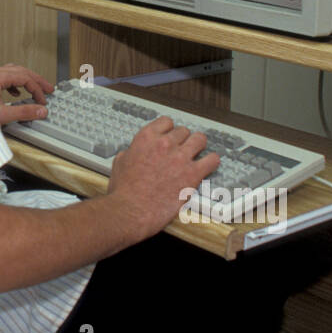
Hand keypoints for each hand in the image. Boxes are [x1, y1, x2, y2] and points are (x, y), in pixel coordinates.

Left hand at [0, 64, 53, 125]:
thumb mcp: (1, 115)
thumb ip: (23, 112)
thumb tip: (41, 111)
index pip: (25, 78)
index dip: (37, 89)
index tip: (42, 101)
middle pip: (20, 70)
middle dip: (36, 80)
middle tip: (49, 88)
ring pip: (11, 71)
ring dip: (25, 79)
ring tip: (35, 88)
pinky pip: (3, 76)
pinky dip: (13, 82)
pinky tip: (15, 92)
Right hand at [107, 117, 217, 242]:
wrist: (131, 210)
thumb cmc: (124, 191)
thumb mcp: (120, 163)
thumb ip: (131, 152)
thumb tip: (133, 152)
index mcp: (146, 138)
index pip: (166, 122)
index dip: (169, 130)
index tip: (170, 137)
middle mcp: (165, 144)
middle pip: (184, 131)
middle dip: (183, 140)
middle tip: (181, 150)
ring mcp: (181, 158)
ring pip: (200, 140)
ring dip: (199, 146)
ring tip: (198, 153)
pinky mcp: (193, 174)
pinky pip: (212, 160)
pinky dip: (212, 161)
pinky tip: (208, 165)